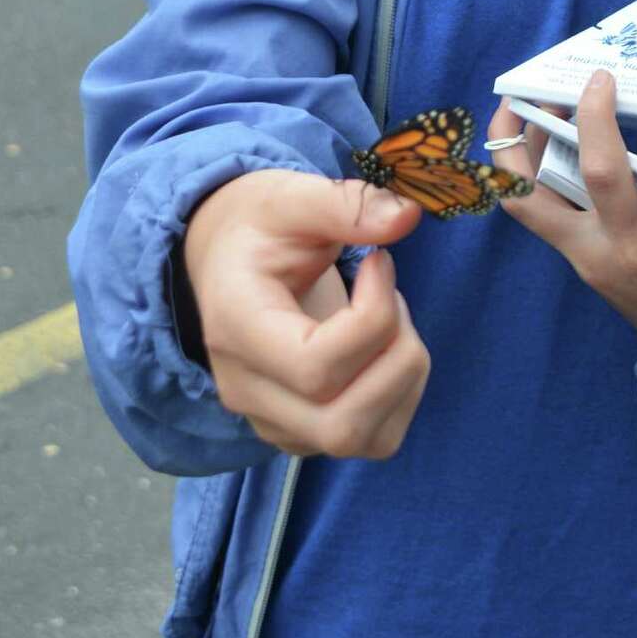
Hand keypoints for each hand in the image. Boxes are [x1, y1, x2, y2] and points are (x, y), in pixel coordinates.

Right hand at [183, 169, 428, 458]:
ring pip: (365, 439)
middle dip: (397, 358)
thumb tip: (408, 216)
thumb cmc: (258, 227)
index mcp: (237, 330)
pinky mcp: (304, 431)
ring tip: (390, 319)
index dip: (374, 318)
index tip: (380, 262)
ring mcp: (276, 421)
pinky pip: (375, 439)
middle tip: (392, 298)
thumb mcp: (292, 197)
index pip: (316, 368)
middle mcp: (248, 391)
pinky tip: (387, 345)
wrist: (228, 258)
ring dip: (404, 375)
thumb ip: (346, 204)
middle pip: (342, 425)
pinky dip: (402, 394)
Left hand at [489, 70, 636, 374]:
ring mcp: (583, 261)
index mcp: (635, 244)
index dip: (594, 117)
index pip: (600, 172)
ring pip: (529, 207)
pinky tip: (569, 142)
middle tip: (525, 94)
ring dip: (524, 156)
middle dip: (511, 144)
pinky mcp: (585, 261)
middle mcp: (593, 254)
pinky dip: (550, 174)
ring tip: (546, 108)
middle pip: (524, 199)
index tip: (601, 77)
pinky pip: (553, 213)